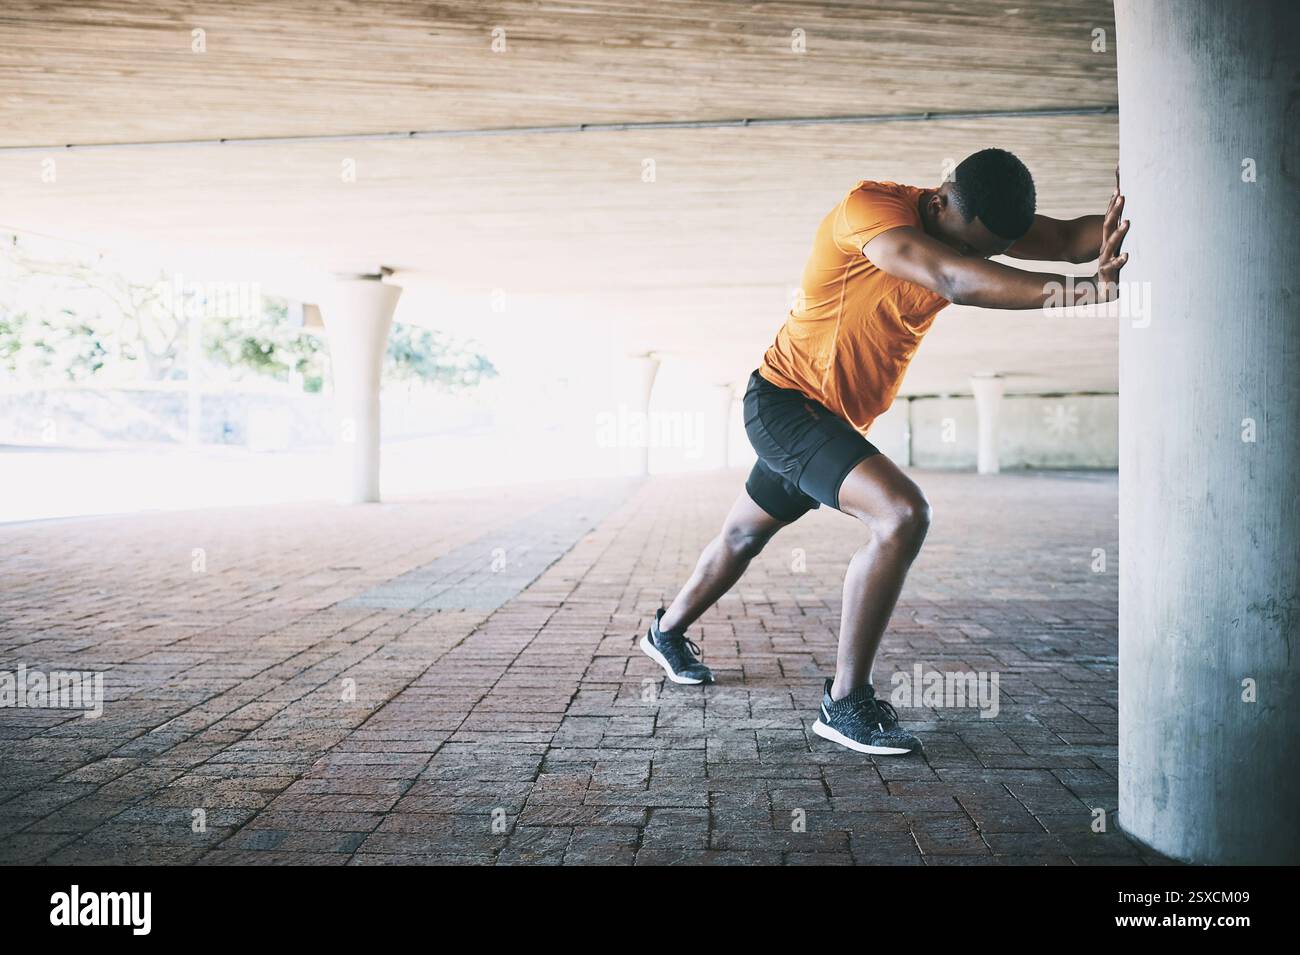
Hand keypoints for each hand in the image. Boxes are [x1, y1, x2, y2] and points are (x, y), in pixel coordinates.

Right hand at [1095, 166, 1128, 300]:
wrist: (1102, 291)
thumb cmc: (1113, 269)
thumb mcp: (1116, 250)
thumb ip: (1120, 237)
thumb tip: (1130, 220)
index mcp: (1107, 242)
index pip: (1108, 220)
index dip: (1113, 206)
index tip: (1119, 190)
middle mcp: (1105, 248)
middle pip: (1108, 226)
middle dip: (1115, 211)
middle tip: (1123, 197)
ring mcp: (1105, 259)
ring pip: (1111, 244)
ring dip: (1119, 233)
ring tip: (1127, 223)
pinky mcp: (1107, 272)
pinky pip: (1113, 265)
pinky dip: (1120, 260)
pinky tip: (1126, 255)